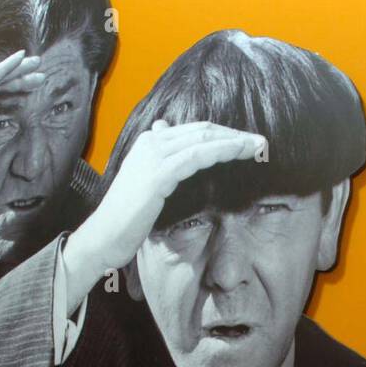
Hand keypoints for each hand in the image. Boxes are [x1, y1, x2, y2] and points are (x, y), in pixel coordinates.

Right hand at [61, 120, 265, 302]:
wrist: (104, 237)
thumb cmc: (127, 218)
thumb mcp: (146, 185)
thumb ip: (159, 162)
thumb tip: (164, 133)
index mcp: (149, 143)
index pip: (194, 130)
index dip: (223, 134)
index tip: (247, 142)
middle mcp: (151, 142)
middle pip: (202, 129)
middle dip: (235, 134)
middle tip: (261, 142)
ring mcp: (153, 156)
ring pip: (203, 139)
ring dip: (235, 140)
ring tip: (259, 146)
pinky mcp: (158, 174)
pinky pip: (197, 156)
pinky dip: (222, 151)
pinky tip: (241, 152)